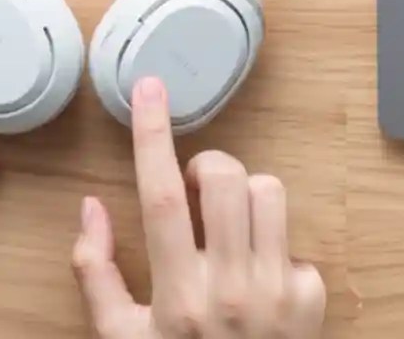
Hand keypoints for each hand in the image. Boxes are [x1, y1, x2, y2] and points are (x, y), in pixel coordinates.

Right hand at [72, 77, 325, 337]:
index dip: (152, 136)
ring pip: (270, 193)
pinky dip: (277, 246)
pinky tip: (261, 278)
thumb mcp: (121, 338)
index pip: (161, 198)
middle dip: (208, 165)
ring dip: (246, 195)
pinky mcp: (312, 301)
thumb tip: (91, 206)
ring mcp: (277, 294)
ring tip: (231, 228)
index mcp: (176, 296)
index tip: (151, 88)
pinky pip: (298, 238)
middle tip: (195, 190)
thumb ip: (97, 271)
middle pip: (225, 179)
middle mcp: (230, 290)